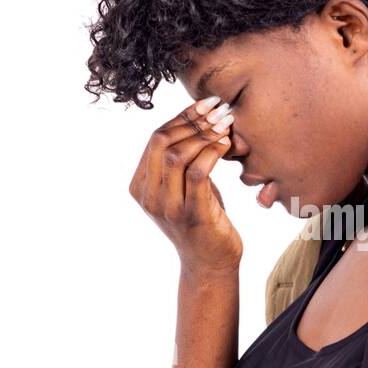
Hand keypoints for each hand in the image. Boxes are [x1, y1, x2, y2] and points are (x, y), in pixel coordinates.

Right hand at [129, 95, 240, 272]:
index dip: (181, 117)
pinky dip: (213, 153)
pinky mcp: (192, 215)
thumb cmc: (202, 220)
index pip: (155, 139)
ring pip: (177, 156)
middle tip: (219, 110)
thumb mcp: (185, 187)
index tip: (206, 103)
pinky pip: (198, 174)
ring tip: (225, 125)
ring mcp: (168, 208)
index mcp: (141, 186)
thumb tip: (199, 119)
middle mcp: (149, 196)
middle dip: (192, 121)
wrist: (210, 264)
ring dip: (204, 135)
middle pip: (162, 142)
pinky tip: (227, 145)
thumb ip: (182, 160)